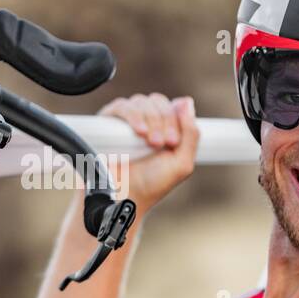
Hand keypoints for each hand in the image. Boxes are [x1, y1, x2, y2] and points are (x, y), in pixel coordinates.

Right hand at [99, 93, 198, 210]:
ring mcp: (126, 120)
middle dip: (163, 120)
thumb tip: (186, 102)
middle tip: (160, 144)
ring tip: (149, 143)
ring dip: (150, 119)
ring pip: (141, 102)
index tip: (172, 142)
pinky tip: (139, 131)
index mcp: (164, 127)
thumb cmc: (152, 184)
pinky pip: (121, 106)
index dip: (174, 118)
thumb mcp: (182, 162)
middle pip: (157, 101)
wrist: (126, 196)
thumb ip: (191, 133)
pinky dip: (133, 115)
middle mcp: (145, 121)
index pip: (172, 106)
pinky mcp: (108, 121)